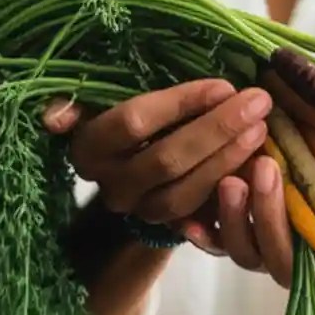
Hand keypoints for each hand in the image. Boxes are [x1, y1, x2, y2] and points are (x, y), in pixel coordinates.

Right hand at [42, 79, 271, 228]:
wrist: (141, 163)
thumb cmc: (137, 115)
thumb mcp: (110, 96)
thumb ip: (85, 97)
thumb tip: (53, 118)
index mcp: (88, 146)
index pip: (134, 123)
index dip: (181, 104)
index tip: (224, 84)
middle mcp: (109, 185)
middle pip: (165, 160)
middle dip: (217, 129)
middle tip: (258, 102)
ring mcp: (138, 212)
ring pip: (184, 194)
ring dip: (228, 159)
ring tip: (261, 128)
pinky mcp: (167, 230)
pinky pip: (200, 219)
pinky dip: (231, 191)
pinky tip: (259, 163)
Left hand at [213, 160, 314, 314]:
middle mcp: (306, 272)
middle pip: (281, 258)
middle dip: (272, 214)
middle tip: (268, 167)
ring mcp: (273, 257)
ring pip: (245, 251)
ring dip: (235, 217)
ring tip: (230, 177)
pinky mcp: (247, 242)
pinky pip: (220, 244)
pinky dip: (203, 231)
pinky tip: (188, 215)